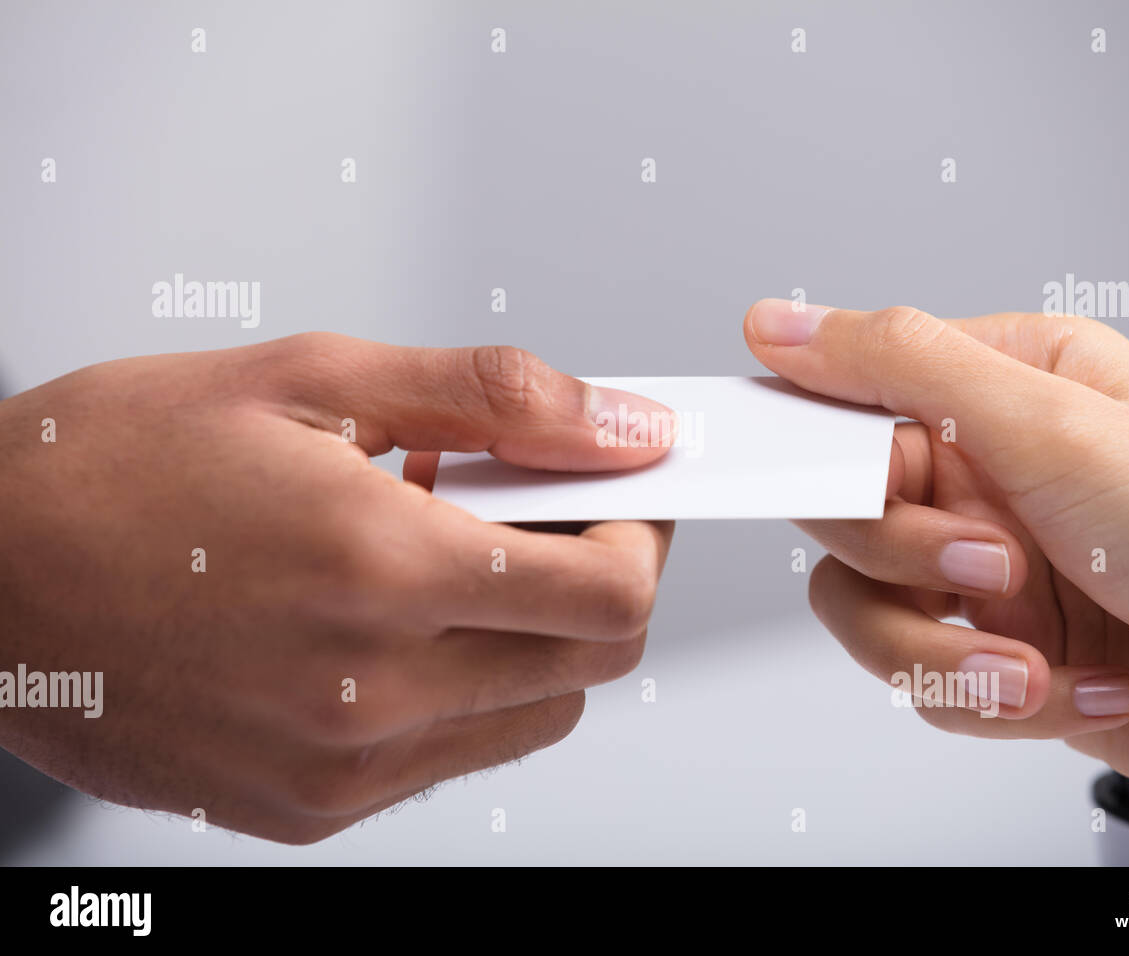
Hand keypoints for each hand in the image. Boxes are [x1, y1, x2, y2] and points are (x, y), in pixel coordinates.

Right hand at [0, 334, 674, 842]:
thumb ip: (495, 397)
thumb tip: (624, 424)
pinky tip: (395, 622)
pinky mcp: (307, 808)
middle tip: (539, 511)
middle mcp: (367, 689)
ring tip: (447, 559)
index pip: (612, 592)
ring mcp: (339, 766)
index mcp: (377, 568)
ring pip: (536, 715)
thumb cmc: (111, 469)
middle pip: (593, 660)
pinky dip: (463, 686)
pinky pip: (453, 757)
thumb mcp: (313, 378)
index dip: (643, 533)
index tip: (624, 493)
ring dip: (532, 633)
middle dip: (600, 576)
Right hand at [745, 299, 1128, 821]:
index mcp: (1000, 390)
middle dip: (911, 562)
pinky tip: (1086, 687)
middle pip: (843, 516)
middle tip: (993, 567)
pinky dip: (1000, 701)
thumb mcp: (1053, 424)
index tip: (775, 471)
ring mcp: (988, 572)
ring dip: (950, 655)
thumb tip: (786, 323)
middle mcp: (985, 479)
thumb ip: (902, 363)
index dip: (814, 449)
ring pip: (869, 612)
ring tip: (1035, 662)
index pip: (849, 403)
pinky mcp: (997, 653)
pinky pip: (925, 684)